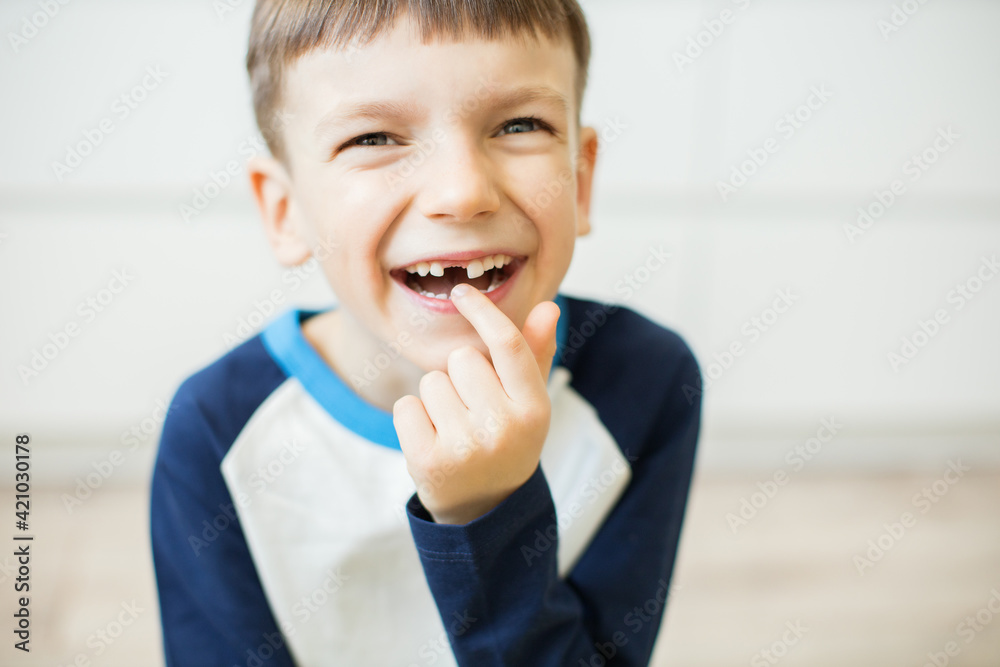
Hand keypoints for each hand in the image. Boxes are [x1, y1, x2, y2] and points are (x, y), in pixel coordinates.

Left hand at [392, 284, 559, 524]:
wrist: (484, 511)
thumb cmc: (506, 441)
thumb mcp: (528, 403)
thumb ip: (536, 354)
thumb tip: (547, 307)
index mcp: (533, 408)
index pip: (508, 344)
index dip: (483, 312)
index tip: (461, 292)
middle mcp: (503, 427)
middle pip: (462, 358)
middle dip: (460, 376)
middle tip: (472, 411)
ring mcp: (465, 447)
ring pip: (431, 382)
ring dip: (436, 399)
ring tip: (454, 429)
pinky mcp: (429, 462)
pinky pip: (405, 407)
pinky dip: (413, 419)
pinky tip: (432, 441)